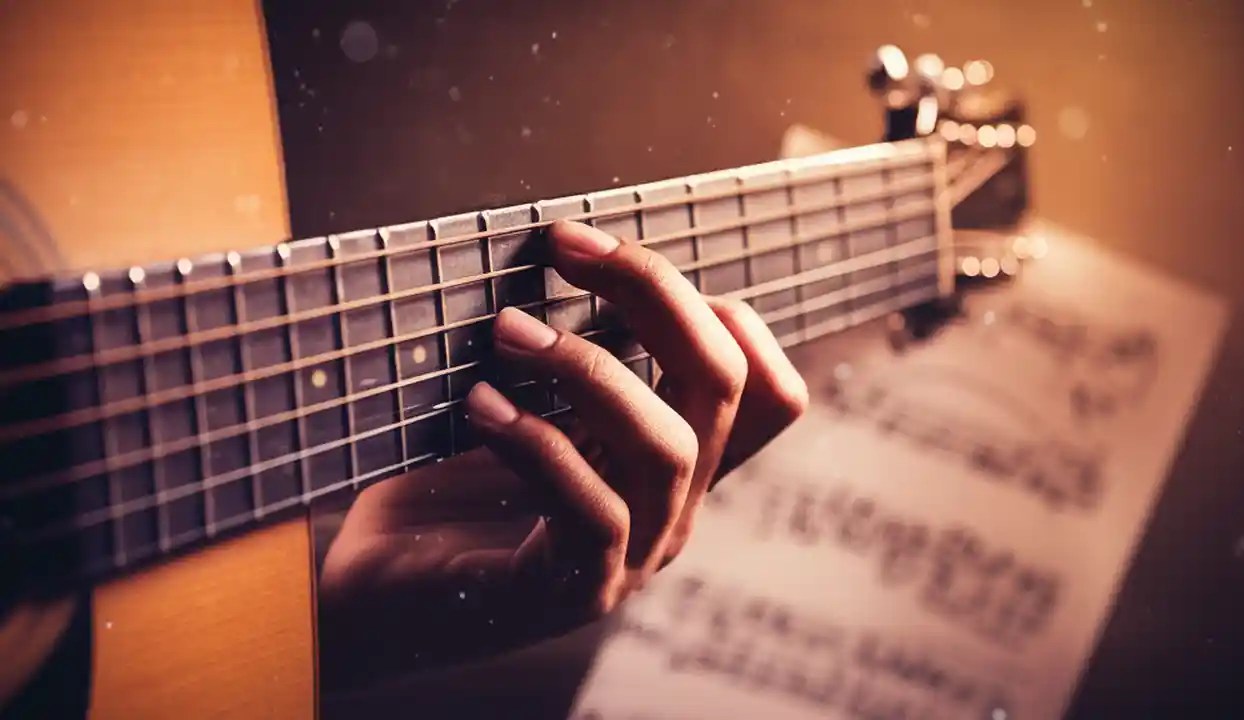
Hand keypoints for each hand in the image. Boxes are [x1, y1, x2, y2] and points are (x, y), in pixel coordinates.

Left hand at [318, 220, 806, 686]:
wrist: (372, 599)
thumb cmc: (444, 494)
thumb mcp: (528, 410)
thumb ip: (568, 362)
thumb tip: (565, 246)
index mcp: (673, 464)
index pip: (769, 392)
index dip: (724, 311)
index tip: (615, 254)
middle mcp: (671, 510)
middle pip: (724, 387)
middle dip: (656, 294)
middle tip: (568, 245)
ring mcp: (630, 559)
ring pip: (668, 449)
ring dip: (588, 369)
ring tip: (506, 330)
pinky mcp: (569, 592)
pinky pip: (592, 513)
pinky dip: (538, 445)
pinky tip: (480, 408)